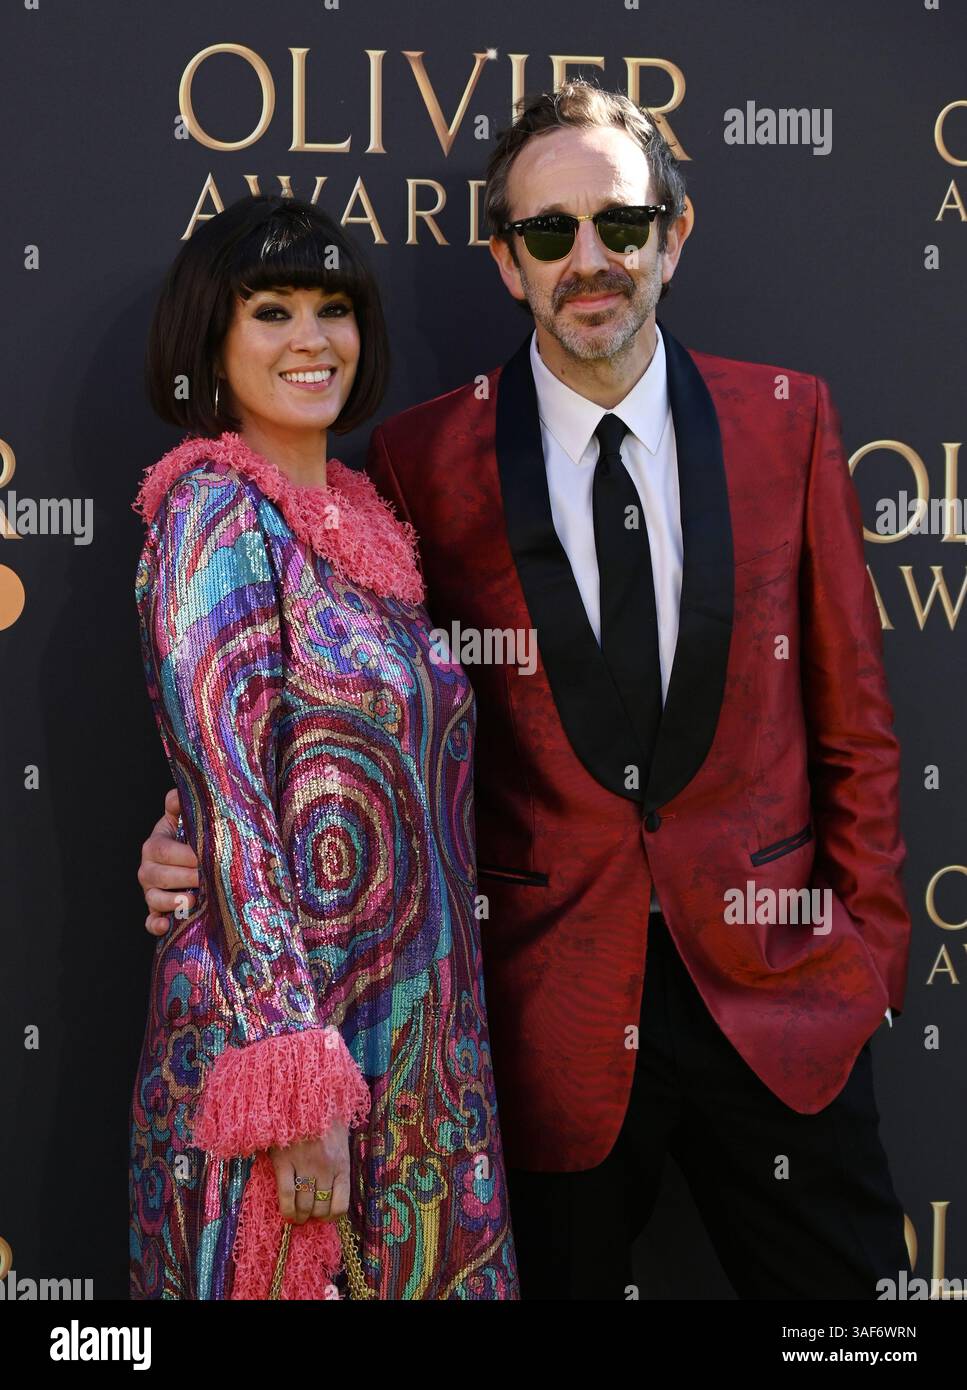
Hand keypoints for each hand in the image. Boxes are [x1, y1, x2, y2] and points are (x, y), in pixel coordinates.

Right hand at [138, 787, 199, 935]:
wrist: (188, 860)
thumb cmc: (188, 838)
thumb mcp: (184, 819)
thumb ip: (179, 806)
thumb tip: (177, 795)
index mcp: (154, 846)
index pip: (165, 851)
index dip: (185, 855)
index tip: (205, 858)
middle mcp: (147, 870)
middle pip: (161, 876)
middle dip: (186, 878)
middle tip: (209, 879)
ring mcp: (150, 892)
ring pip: (155, 899)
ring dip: (173, 902)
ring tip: (192, 900)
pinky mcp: (156, 911)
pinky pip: (151, 921)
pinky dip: (156, 924)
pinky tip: (166, 925)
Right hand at [269, 1120, 350, 1224]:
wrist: (305, 1094)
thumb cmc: (324, 1117)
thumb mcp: (340, 1140)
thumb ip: (337, 1164)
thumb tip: (331, 1192)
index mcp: (342, 1163)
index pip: (340, 1205)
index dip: (331, 1216)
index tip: (325, 1215)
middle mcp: (325, 1168)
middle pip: (320, 1208)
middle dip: (314, 1215)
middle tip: (308, 1214)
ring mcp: (304, 1165)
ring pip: (303, 1205)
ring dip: (300, 1216)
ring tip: (296, 1216)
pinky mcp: (284, 1161)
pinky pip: (286, 1194)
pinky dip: (286, 1208)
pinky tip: (287, 1212)